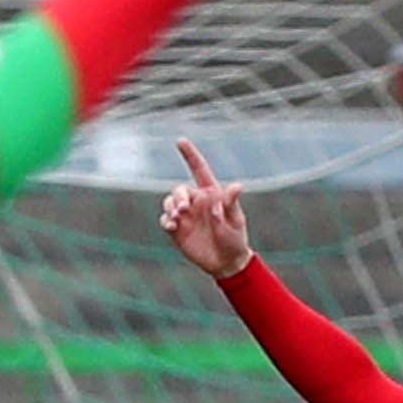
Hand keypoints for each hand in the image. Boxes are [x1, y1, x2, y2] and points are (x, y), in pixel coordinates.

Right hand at [159, 138, 254, 279]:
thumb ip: (231, 203)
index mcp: (211, 193)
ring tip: (177, 219)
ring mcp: (185, 215)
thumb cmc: (235, 239)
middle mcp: (196, 201)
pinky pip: (165, 219)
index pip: (199, 170)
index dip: (190, 155)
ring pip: (169, 202)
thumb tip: (237, 186)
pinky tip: (172, 226)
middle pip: (179, 189)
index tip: (180, 140)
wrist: (226, 263)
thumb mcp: (236, 220)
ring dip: (170, 207)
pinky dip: (166, 220)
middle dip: (178, 196)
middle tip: (184, 210)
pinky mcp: (176, 229)